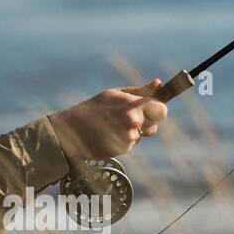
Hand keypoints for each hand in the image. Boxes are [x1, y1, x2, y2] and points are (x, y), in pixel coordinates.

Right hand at [51, 79, 168, 159]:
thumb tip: (159, 83)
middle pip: (154, 125)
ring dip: (134, 131)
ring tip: (114, 125)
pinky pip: (132, 143)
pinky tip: (110, 134)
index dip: (158, 109)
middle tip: (129, 117)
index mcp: (132, 106)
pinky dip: (124, 139)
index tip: (152, 108)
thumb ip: (139, 91)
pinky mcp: (123, 149)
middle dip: (146, 122)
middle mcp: (132, 123)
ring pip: (142, 135)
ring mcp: (128, 138)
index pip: (161, 110)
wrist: (72, 130)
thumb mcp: (115, 94)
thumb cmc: (94, 108)